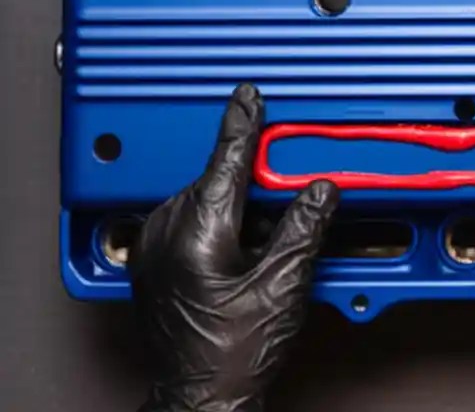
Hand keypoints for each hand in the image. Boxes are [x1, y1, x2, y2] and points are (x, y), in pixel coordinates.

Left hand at [130, 83, 339, 411]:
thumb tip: (320, 190)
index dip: (243, 125)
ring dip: (238, 210)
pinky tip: (243, 254)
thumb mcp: (283, 286)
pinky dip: (217, 227)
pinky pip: (186, 225)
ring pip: (203, 203)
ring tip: (266, 247)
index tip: (249, 97)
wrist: (200, 396)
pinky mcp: (150, 266)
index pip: (225, 162)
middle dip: (256, 187)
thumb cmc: (234, 353)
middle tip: (290, 198)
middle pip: (218, 183)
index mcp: (196, 232)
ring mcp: (152, 250)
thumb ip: (302, 229)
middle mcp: (165, 235)